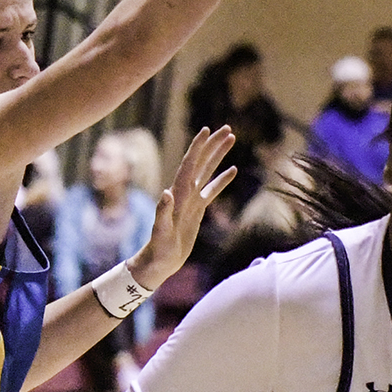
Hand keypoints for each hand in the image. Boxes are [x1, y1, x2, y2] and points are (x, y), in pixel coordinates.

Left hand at [130, 127, 236, 288]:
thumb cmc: (158, 250)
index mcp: (178, 194)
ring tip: (231, 139)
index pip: (189, 165)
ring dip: (218, 155)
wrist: (158, 262)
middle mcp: (184, 193)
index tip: (207, 130)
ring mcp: (191, 200)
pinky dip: (222, 180)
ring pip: (207, 172)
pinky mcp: (197, 210)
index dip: (198, 148)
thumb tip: (166, 192)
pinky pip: (212, 190)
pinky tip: (233, 170)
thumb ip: (162, 213)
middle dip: (213, 145)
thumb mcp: (160, 233)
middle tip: (227, 128)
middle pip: (200, 162)